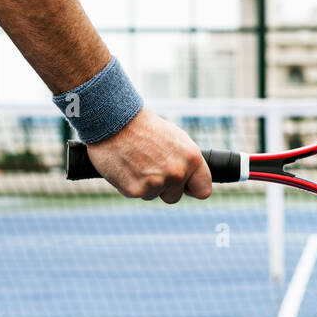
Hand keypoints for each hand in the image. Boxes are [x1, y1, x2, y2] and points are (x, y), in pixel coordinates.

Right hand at [85, 108, 212, 202]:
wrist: (113, 120)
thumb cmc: (143, 127)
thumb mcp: (175, 139)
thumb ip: (185, 161)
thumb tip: (189, 177)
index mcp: (192, 158)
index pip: (203, 190)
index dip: (190, 188)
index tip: (183, 186)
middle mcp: (178, 172)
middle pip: (174, 197)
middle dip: (163, 187)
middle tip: (149, 165)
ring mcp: (157, 183)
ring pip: (153, 196)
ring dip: (145, 184)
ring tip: (135, 161)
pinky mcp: (136, 190)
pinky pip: (135, 195)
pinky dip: (128, 184)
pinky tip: (125, 166)